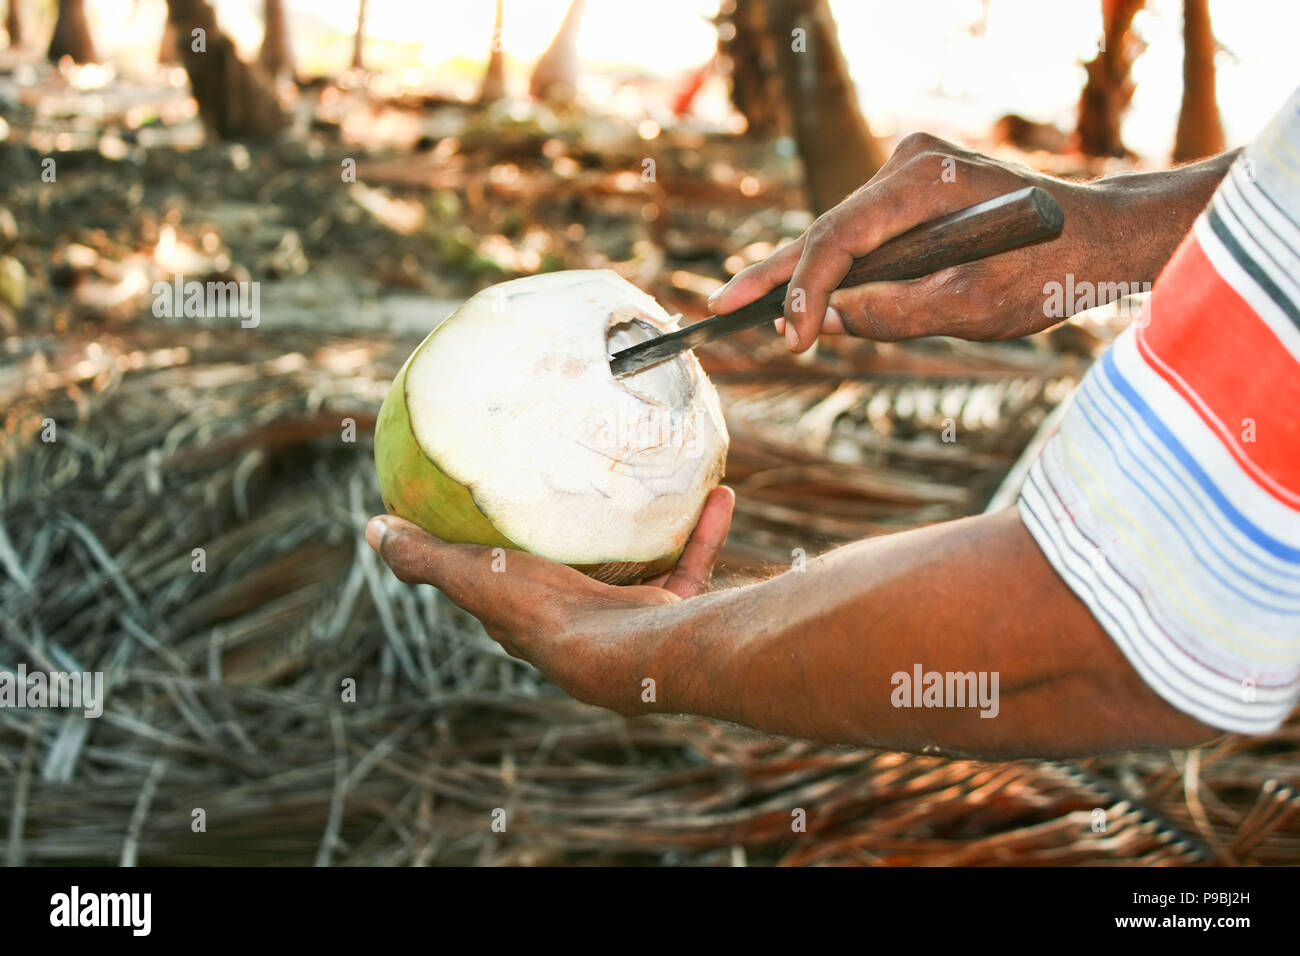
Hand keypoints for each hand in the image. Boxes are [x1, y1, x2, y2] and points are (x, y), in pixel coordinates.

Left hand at [365, 486, 734, 712]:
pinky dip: (703, 530)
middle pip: (576, 581)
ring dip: (654, 532)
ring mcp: (631, 619)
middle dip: (580, 547)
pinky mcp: (674, 610)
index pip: (503, 593)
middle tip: (580, 491)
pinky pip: (692, 563)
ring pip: (645, 569)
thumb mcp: (474, 577)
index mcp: (532, 621)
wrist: (634, 651)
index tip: (493, 523)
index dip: (494, 564)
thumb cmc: (547, 615)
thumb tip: (373, 528)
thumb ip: (425, 558)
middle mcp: (582, 624)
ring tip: (657, 484)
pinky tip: (718, 492)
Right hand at [708, 132, 1212, 349]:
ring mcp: (911, 171)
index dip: (807, 293)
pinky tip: (805, 297)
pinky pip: (864, 233)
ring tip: (752, 308)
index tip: (795, 340)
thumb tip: (833, 320)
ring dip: (806, 275)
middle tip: (720, 308)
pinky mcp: (916, 188)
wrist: (1100, 235)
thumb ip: (900, 313)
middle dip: (778, 276)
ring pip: (842, 232)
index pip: (840, 239)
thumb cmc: (1053, 270)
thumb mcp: (978, 306)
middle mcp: (911, 163)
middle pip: (827, 229)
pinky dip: (838, 266)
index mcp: (927, 182)